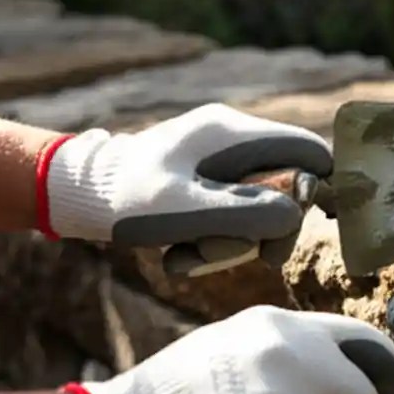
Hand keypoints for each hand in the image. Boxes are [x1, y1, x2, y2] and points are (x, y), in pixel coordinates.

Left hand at [40, 103, 329, 270]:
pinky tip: (179, 253)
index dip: (321, 188)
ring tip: (187, 259)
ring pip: (257, 207)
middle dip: (265, 230)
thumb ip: (247, 214)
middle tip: (246, 261)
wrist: (72, 195)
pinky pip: (231, 212)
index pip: (309, 151)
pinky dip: (212, 238)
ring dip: (231, 242)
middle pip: (286, 187)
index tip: (306, 226)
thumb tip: (296, 217)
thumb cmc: (125, 201)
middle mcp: (233, 138)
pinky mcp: (205, 179)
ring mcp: (219, 158)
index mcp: (233, 132)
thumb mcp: (187, 212)